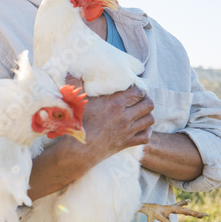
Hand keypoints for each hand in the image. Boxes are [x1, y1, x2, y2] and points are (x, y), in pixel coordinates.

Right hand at [28, 84, 153, 199]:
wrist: (79, 150)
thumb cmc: (77, 124)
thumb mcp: (77, 102)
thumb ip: (76, 85)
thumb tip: (70, 71)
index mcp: (115, 103)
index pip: (138, 92)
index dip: (139, 89)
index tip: (134, 89)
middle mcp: (125, 116)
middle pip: (148, 104)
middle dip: (147, 100)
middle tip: (141, 99)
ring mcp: (128, 131)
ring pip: (150, 120)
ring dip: (148, 115)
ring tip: (142, 112)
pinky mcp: (126, 143)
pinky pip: (146, 137)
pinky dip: (147, 132)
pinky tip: (142, 128)